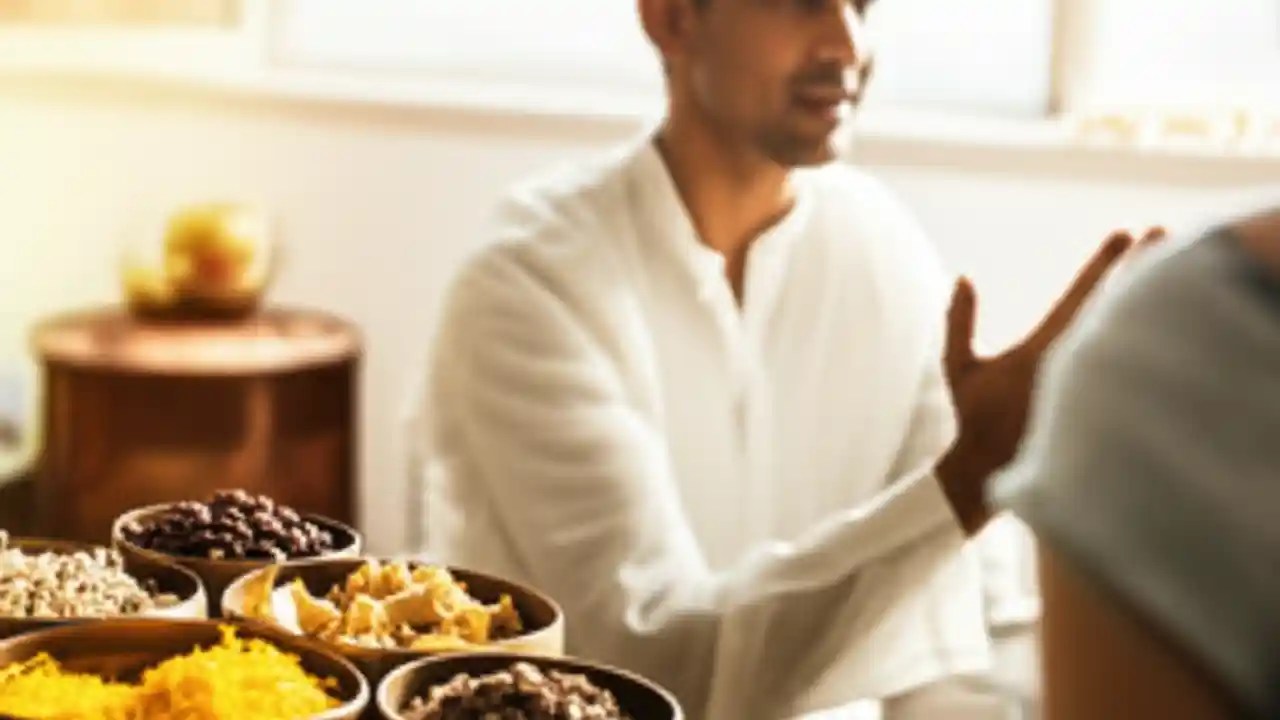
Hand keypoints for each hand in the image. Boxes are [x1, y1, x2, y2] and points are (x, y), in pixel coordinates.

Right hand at [936, 227, 1165, 533]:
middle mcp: (1072, 367)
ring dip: (1150, 305)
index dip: (1103, 263)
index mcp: (1040, 351)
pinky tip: (1169, 327)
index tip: (1123, 234)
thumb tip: (964, 278)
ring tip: (1175, 274)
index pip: (1080, 295)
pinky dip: (1149, 345)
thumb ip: (960, 322)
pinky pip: (1131, 371)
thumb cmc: (974, 418)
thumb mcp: (959, 368)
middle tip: (1162, 235)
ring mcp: (1089, 390)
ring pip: (1128, 337)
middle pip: (1115, 309)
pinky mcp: (1100, 411)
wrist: (990, 472)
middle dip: (1139, 270)